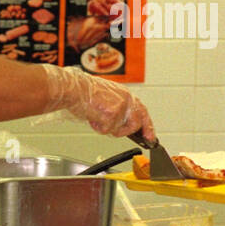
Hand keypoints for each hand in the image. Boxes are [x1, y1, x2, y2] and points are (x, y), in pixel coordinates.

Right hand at [40, 64, 154, 139]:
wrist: (74, 87)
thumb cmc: (84, 90)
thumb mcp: (107, 95)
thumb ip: (118, 106)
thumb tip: (121, 122)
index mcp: (126, 94)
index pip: (143, 112)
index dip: (148, 126)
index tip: (150, 138)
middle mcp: (126, 100)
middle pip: (135, 124)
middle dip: (124, 131)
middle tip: (114, 130)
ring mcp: (121, 108)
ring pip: (118, 130)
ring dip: (107, 128)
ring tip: (97, 117)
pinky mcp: (112, 115)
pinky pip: (106, 130)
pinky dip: (97, 127)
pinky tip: (92, 116)